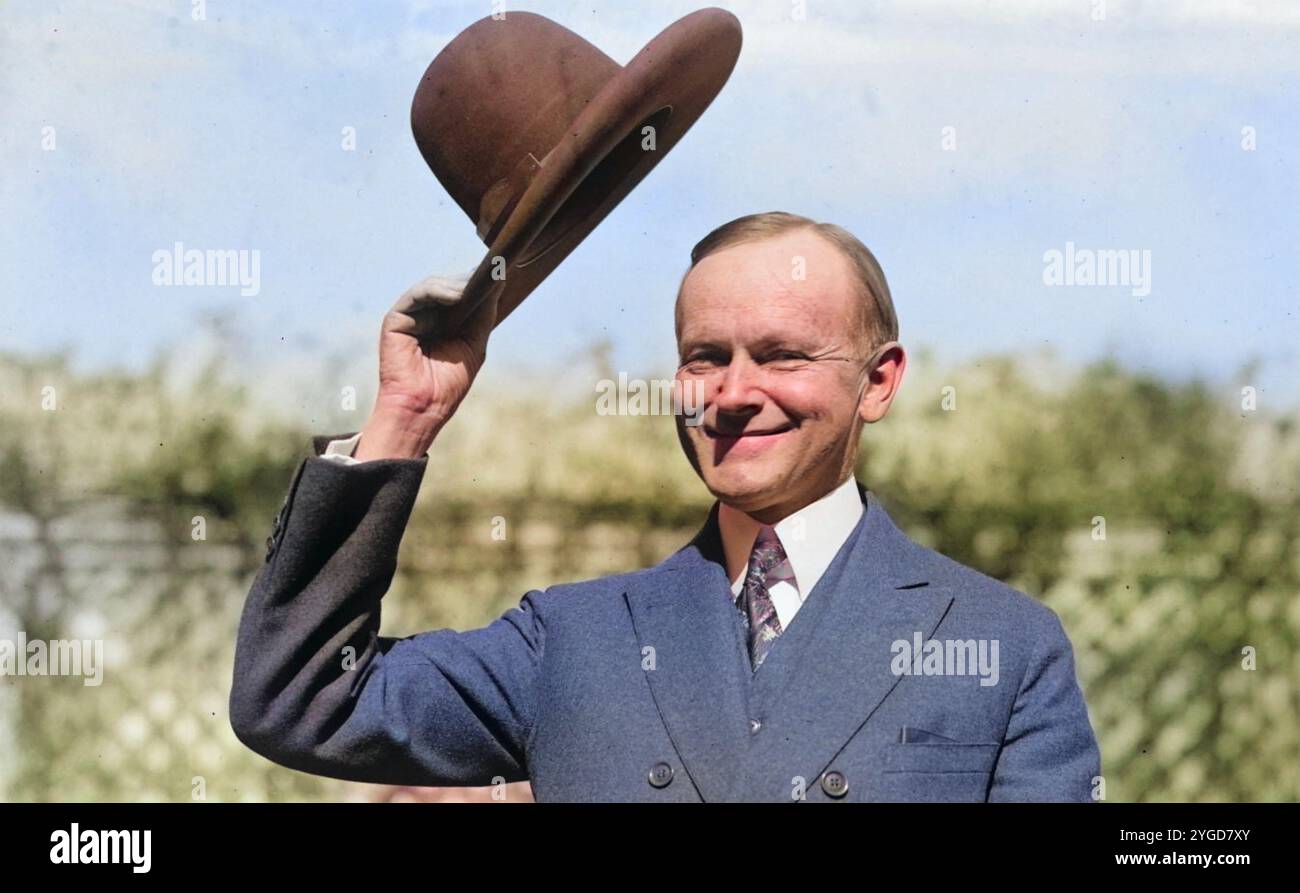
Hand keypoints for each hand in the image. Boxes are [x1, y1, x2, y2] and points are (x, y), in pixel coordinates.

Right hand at [355, 271, 497, 460]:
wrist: (425, 407)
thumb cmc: (448, 383)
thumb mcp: (474, 343)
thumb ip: (483, 314)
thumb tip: (498, 282)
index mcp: (443, 322)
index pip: (460, 294)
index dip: (478, 283)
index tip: (500, 272)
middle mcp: (425, 316)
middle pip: (448, 286)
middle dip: (469, 281)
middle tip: (491, 274)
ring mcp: (410, 316)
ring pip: (433, 287)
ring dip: (456, 285)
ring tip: (474, 288)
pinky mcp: (395, 318)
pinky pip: (417, 295)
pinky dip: (437, 291)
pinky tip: (456, 296)